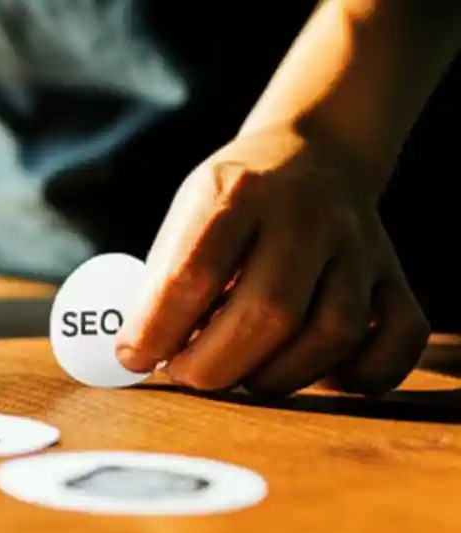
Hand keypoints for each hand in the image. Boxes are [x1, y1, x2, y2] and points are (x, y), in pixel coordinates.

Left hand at [115, 127, 429, 394]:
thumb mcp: (188, 214)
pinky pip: (399, 339)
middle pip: (269, 312)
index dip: (157, 330)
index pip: (192, 274)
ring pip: (331, 334)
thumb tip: (137, 358)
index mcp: (239, 193)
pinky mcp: (394, 278)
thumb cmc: (233, 203)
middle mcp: (306, 216)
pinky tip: (315, 378)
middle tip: (184, 375)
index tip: (133, 357)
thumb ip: (164, 282)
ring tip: (237, 376)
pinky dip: (361, 376)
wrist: (315, 154)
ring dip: (275, 377)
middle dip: (214, 365)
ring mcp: (359, 247)